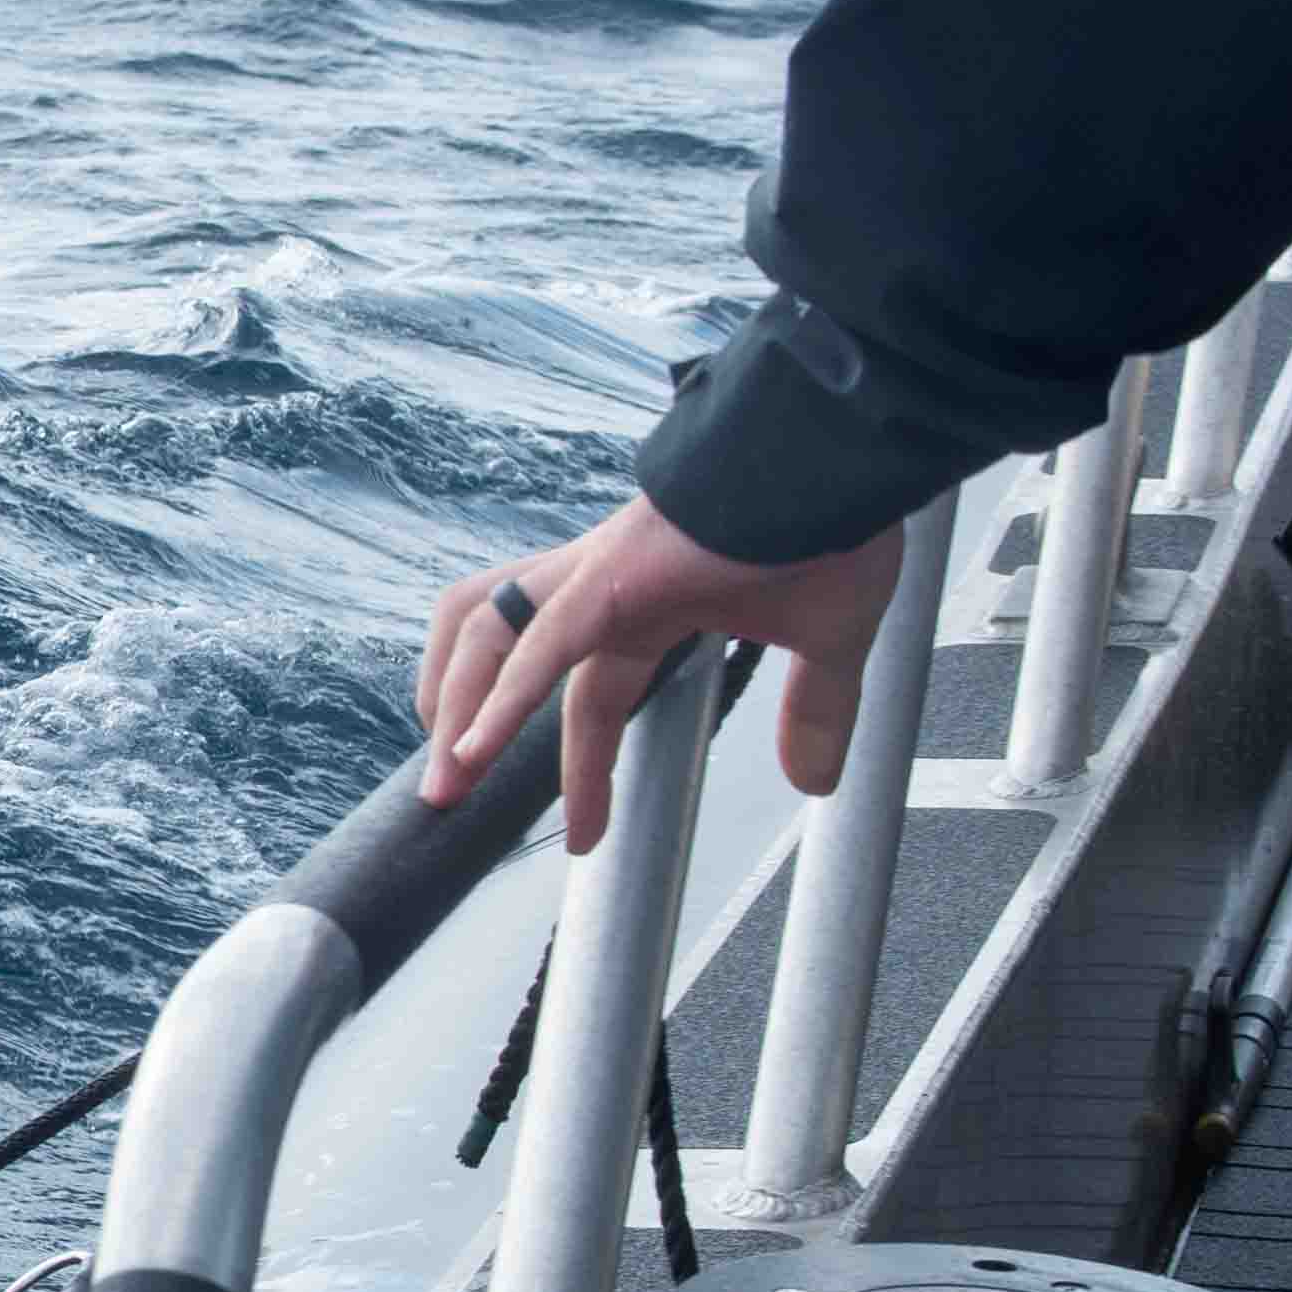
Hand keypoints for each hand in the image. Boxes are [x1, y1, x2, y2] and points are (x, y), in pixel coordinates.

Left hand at [417, 494, 916, 849]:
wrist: (846, 457)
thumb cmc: (834, 523)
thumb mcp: (826, 642)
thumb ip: (814, 711)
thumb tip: (814, 780)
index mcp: (644, 602)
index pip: (588, 694)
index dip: (582, 765)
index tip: (588, 834)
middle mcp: (603, 584)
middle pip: (503, 653)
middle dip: (467, 724)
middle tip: (451, 796)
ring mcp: (598, 571)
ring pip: (488, 633)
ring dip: (456, 706)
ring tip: (445, 780)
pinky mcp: (612, 571)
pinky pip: (539, 639)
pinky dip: (501, 696)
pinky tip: (474, 746)